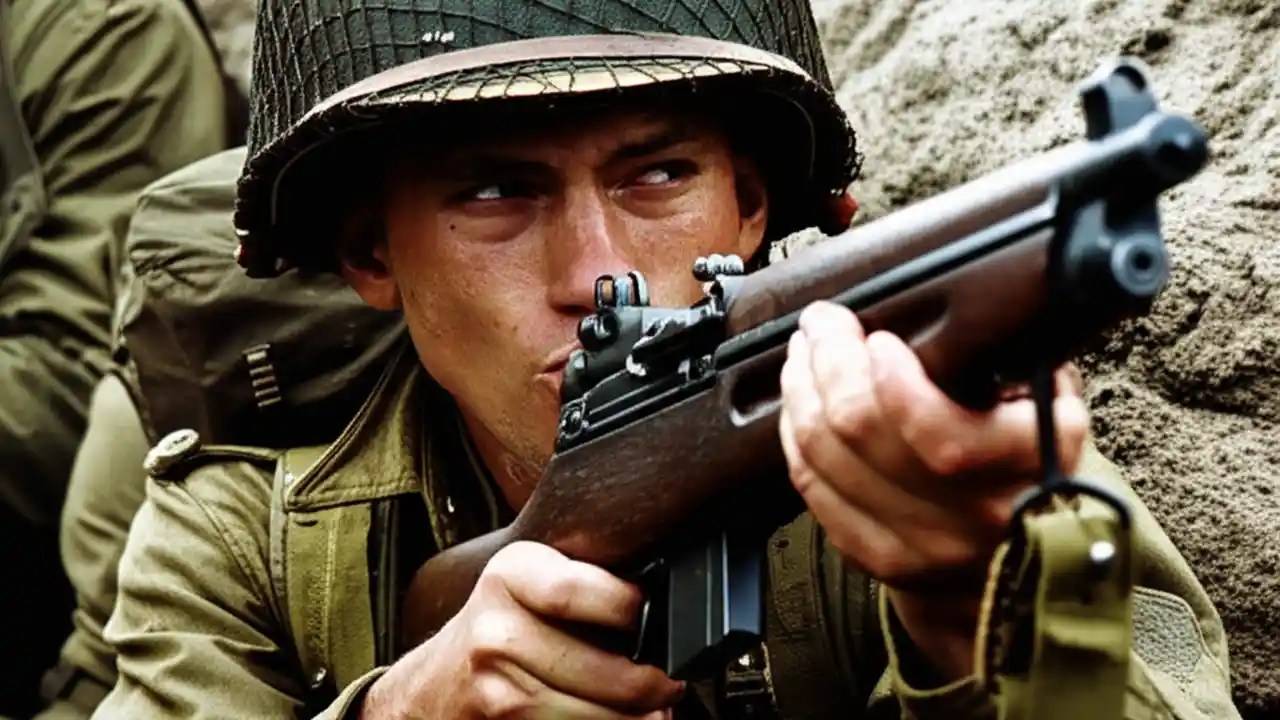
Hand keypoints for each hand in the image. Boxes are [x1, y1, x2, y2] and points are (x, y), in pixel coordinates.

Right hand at [361, 542, 683, 718]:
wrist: (435, 685)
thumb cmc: (502, 628)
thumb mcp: (532, 585)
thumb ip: (587, 584)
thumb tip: (666, 606)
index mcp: (512, 575)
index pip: (577, 591)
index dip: (630, 609)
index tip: (663, 622)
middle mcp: (496, 629)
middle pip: (599, 667)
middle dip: (650, 684)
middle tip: (673, 683)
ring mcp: (493, 685)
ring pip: (591, 713)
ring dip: (637, 719)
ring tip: (657, 710)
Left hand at [777, 301, 1088, 679]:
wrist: (1028, 553)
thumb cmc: (1029, 455)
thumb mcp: (1047, 398)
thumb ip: (1008, 359)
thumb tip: (949, 315)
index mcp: (1027, 465)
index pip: (938, 430)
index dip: (890, 376)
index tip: (879, 338)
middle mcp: (973, 515)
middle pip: (861, 427)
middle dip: (829, 358)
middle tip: (823, 323)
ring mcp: (921, 546)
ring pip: (823, 454)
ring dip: (802, 389)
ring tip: (805, 354)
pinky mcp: (879, 558)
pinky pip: (812, 487)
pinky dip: (795, 436)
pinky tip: (800, 404)